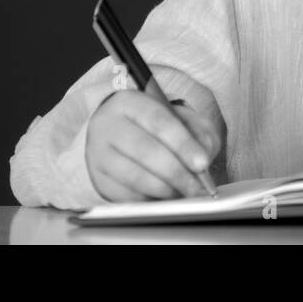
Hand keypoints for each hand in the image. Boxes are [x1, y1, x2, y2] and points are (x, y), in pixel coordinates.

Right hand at [84, 90, 222, 201]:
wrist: (115, 134)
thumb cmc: (153, 126)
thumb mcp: (178, 117)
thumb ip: (198, 130)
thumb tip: (204, 154)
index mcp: (130, 102)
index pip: (159, 121)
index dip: (183, 144)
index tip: (202, 163)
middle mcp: (108, 125)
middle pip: (145, 150)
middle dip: (176, 172)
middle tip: (197, 186)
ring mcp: (98, 153)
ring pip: (134, 176)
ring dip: (164, 189)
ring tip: (183, 192)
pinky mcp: (97, 178)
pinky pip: (125, 195)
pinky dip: (149, 199)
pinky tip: (164, 197)